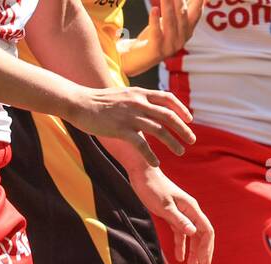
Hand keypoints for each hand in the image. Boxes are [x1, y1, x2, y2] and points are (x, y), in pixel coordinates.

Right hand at [67, 86, 194, 165]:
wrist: (78, 102)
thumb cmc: (99, 101)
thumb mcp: (123, 95)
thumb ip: (138, 100)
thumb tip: (151, 107)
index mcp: (139, 93)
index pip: (167, 98)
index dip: (181, 108)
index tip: (190, 119)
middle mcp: (138, 103)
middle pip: (169, 116)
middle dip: (183, 129)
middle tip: (192, 140)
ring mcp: (130, 116)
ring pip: (159, 131)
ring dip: (173, 143)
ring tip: (181, 152)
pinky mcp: (121, 129)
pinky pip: (142, 145)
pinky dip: (151, 155)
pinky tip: (156, 163)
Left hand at [119, 0, 204, 76]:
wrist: (140, 58)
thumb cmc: (155, 36)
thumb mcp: (170, 22)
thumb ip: (179, 10)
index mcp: (186, 32)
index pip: (195, 15)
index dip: (198, 3)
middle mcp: (181, 40)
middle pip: (182, 18)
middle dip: (180, 3)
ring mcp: (169, 46)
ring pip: (170, 24)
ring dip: (168, 8)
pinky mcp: (156, 50)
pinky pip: (156, 33)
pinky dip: (155, 21)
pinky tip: (154, 9)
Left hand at [126, 166, 213, 263]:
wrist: (142, 172)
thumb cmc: (152, 187)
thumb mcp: (164, 206)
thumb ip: (178, 220)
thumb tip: (192, 233)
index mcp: (192, 209)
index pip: (206, 232)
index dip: (206, 249)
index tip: (202, 263)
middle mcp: (190, 212)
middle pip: (202, 236)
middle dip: (203, 254)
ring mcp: (182, 214)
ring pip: (192, 237)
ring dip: (193, 252)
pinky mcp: (173, 215)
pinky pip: (181, 234)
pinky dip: (181, 245)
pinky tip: (179, 257)